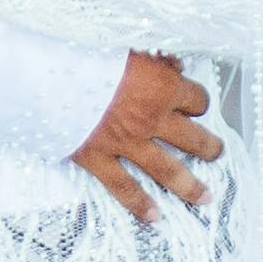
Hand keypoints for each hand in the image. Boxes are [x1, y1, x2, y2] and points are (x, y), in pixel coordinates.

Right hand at [73, 51, 219, 221]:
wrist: (46, 74)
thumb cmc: (85, 51)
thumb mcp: (128, 43)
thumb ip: (155, 57)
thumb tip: (173, 64)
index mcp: (162, 87)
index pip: (196, 98)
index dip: (197, 100)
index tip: (194, 101)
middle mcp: (152, 119)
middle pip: (193, 138)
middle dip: (209, 147)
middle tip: (216, 152)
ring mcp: (127, 143)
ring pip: (168, 170)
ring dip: (190, 185)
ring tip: (206, 197)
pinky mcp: (100, 158)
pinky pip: (124, 187)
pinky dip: (140, 204)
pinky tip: (155, 218)